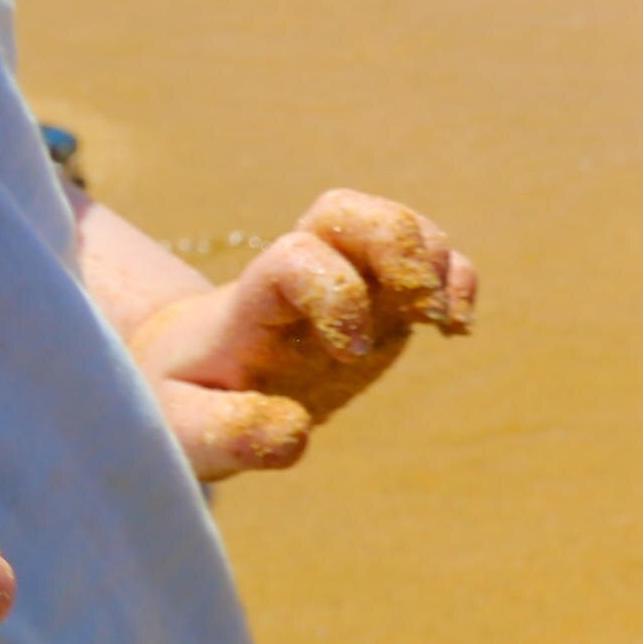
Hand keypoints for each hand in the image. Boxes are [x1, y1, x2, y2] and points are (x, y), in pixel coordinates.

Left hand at [119, 190, 477, 481]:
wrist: (193, 377)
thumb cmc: (185, 402)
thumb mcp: (185, 429)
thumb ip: (229, 432)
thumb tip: (295, 431)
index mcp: (250, 304)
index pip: (293, 257)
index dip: (333, 290)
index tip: (349, 352)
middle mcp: (300, 276)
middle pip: (345, 211)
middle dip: (397, 242)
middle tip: (420, 305)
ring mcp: (344, 281)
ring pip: (391, 223)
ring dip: (434, 259)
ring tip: (445, 321)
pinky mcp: (377, 299)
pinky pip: (424, 259)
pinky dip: (455, 278)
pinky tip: (457, 327)